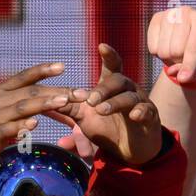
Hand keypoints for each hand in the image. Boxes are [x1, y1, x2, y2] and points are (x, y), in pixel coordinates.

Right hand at [0, 63, 73, 176]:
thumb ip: (12, 111)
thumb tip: (33, 115)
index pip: (23, 77)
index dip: (42, 70)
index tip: (62, 66)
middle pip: (30, 91)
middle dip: (55, 89)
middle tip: (78, 91)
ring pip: (22, 107)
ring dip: (44, 103)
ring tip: (64, 101)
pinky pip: (8, 129)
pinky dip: (22, 126)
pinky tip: (34, 126)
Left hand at [50, 45, 161, 166]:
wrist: (130, 150)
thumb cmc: (108, 129)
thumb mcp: (85, 118)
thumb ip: (69, 110)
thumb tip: (46, 105)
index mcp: (112, 87)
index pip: (112, 66)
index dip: (109, 56)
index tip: (101, 46)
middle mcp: (128, 90)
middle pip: (118, 81)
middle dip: (104, 89)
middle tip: (90, 100)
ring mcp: (140, 102)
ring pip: (129, 97)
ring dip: (115, 103)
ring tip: (101, 110)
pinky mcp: (149, 118)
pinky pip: (146, 111)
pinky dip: (140, 112)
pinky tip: (134, 116)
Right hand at [146, 5, 195, 84]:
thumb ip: (195, 71)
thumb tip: (173, 73)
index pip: (193, 47)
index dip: (189, 65)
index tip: (184, 79)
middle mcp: (186, 12)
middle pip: (176, 50)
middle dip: (181, 60)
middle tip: (187, 56)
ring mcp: (170, 13)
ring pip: (163, 50)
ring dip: (170, 58)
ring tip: (179, 51)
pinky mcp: (157, 18)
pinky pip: (152, 47)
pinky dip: (159, 53)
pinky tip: (168, 45)